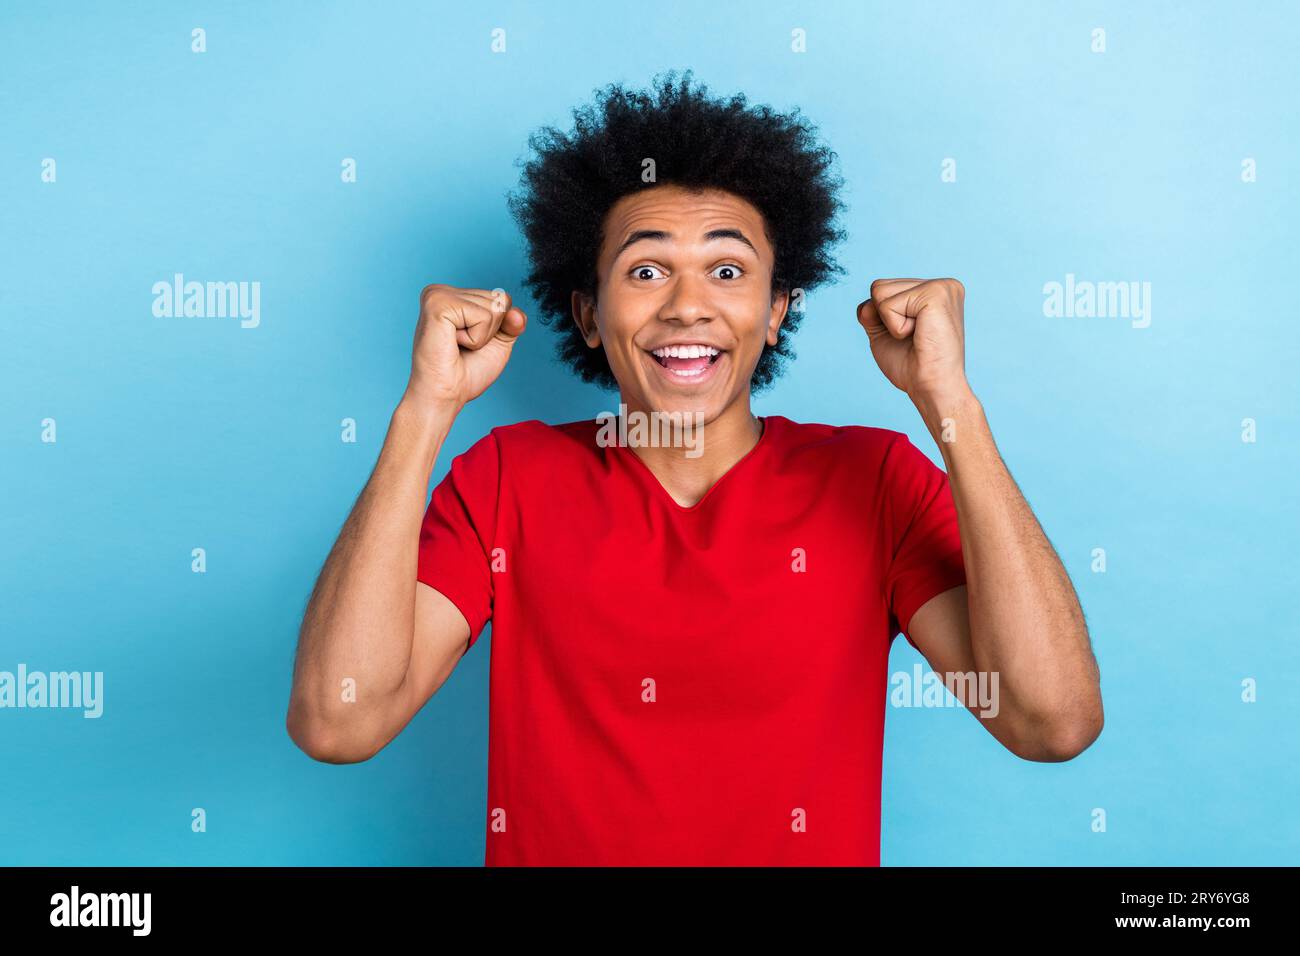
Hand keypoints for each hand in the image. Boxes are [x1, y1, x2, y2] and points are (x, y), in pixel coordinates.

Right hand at [405, 284, 526, 410]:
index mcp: (451, 296)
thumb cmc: (465, 373)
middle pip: (500, 299)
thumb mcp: (497, 343)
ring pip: (494, 307)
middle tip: (462, 347)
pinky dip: (476, 338)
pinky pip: (483, 316)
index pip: (501, 298)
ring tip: (456, 346)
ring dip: (482, 336)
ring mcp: (437, 294)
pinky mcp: (438, 304)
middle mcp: (441, 290)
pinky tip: (452, 343)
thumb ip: (511, 323)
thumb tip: (517, 312)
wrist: (445, 396)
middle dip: (490, 331)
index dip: (497, 328)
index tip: (470, 344)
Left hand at [856, 278, 968, 400]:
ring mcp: (941, 286)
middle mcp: (942, 285)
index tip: (910, 336)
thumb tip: (866, 304)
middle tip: (913, 337)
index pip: (884, 288)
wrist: (931, 386)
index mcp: (934, 291)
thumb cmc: (912, 366)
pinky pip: (888, 305)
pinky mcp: (936, 293)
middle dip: (885, 318)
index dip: (883, 317)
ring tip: (917, 335)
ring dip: (890, 322)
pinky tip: (919, 335)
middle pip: (879, 286)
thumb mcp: (884, 334)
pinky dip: (895, 327)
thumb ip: (872, 312)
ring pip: (880, 291)